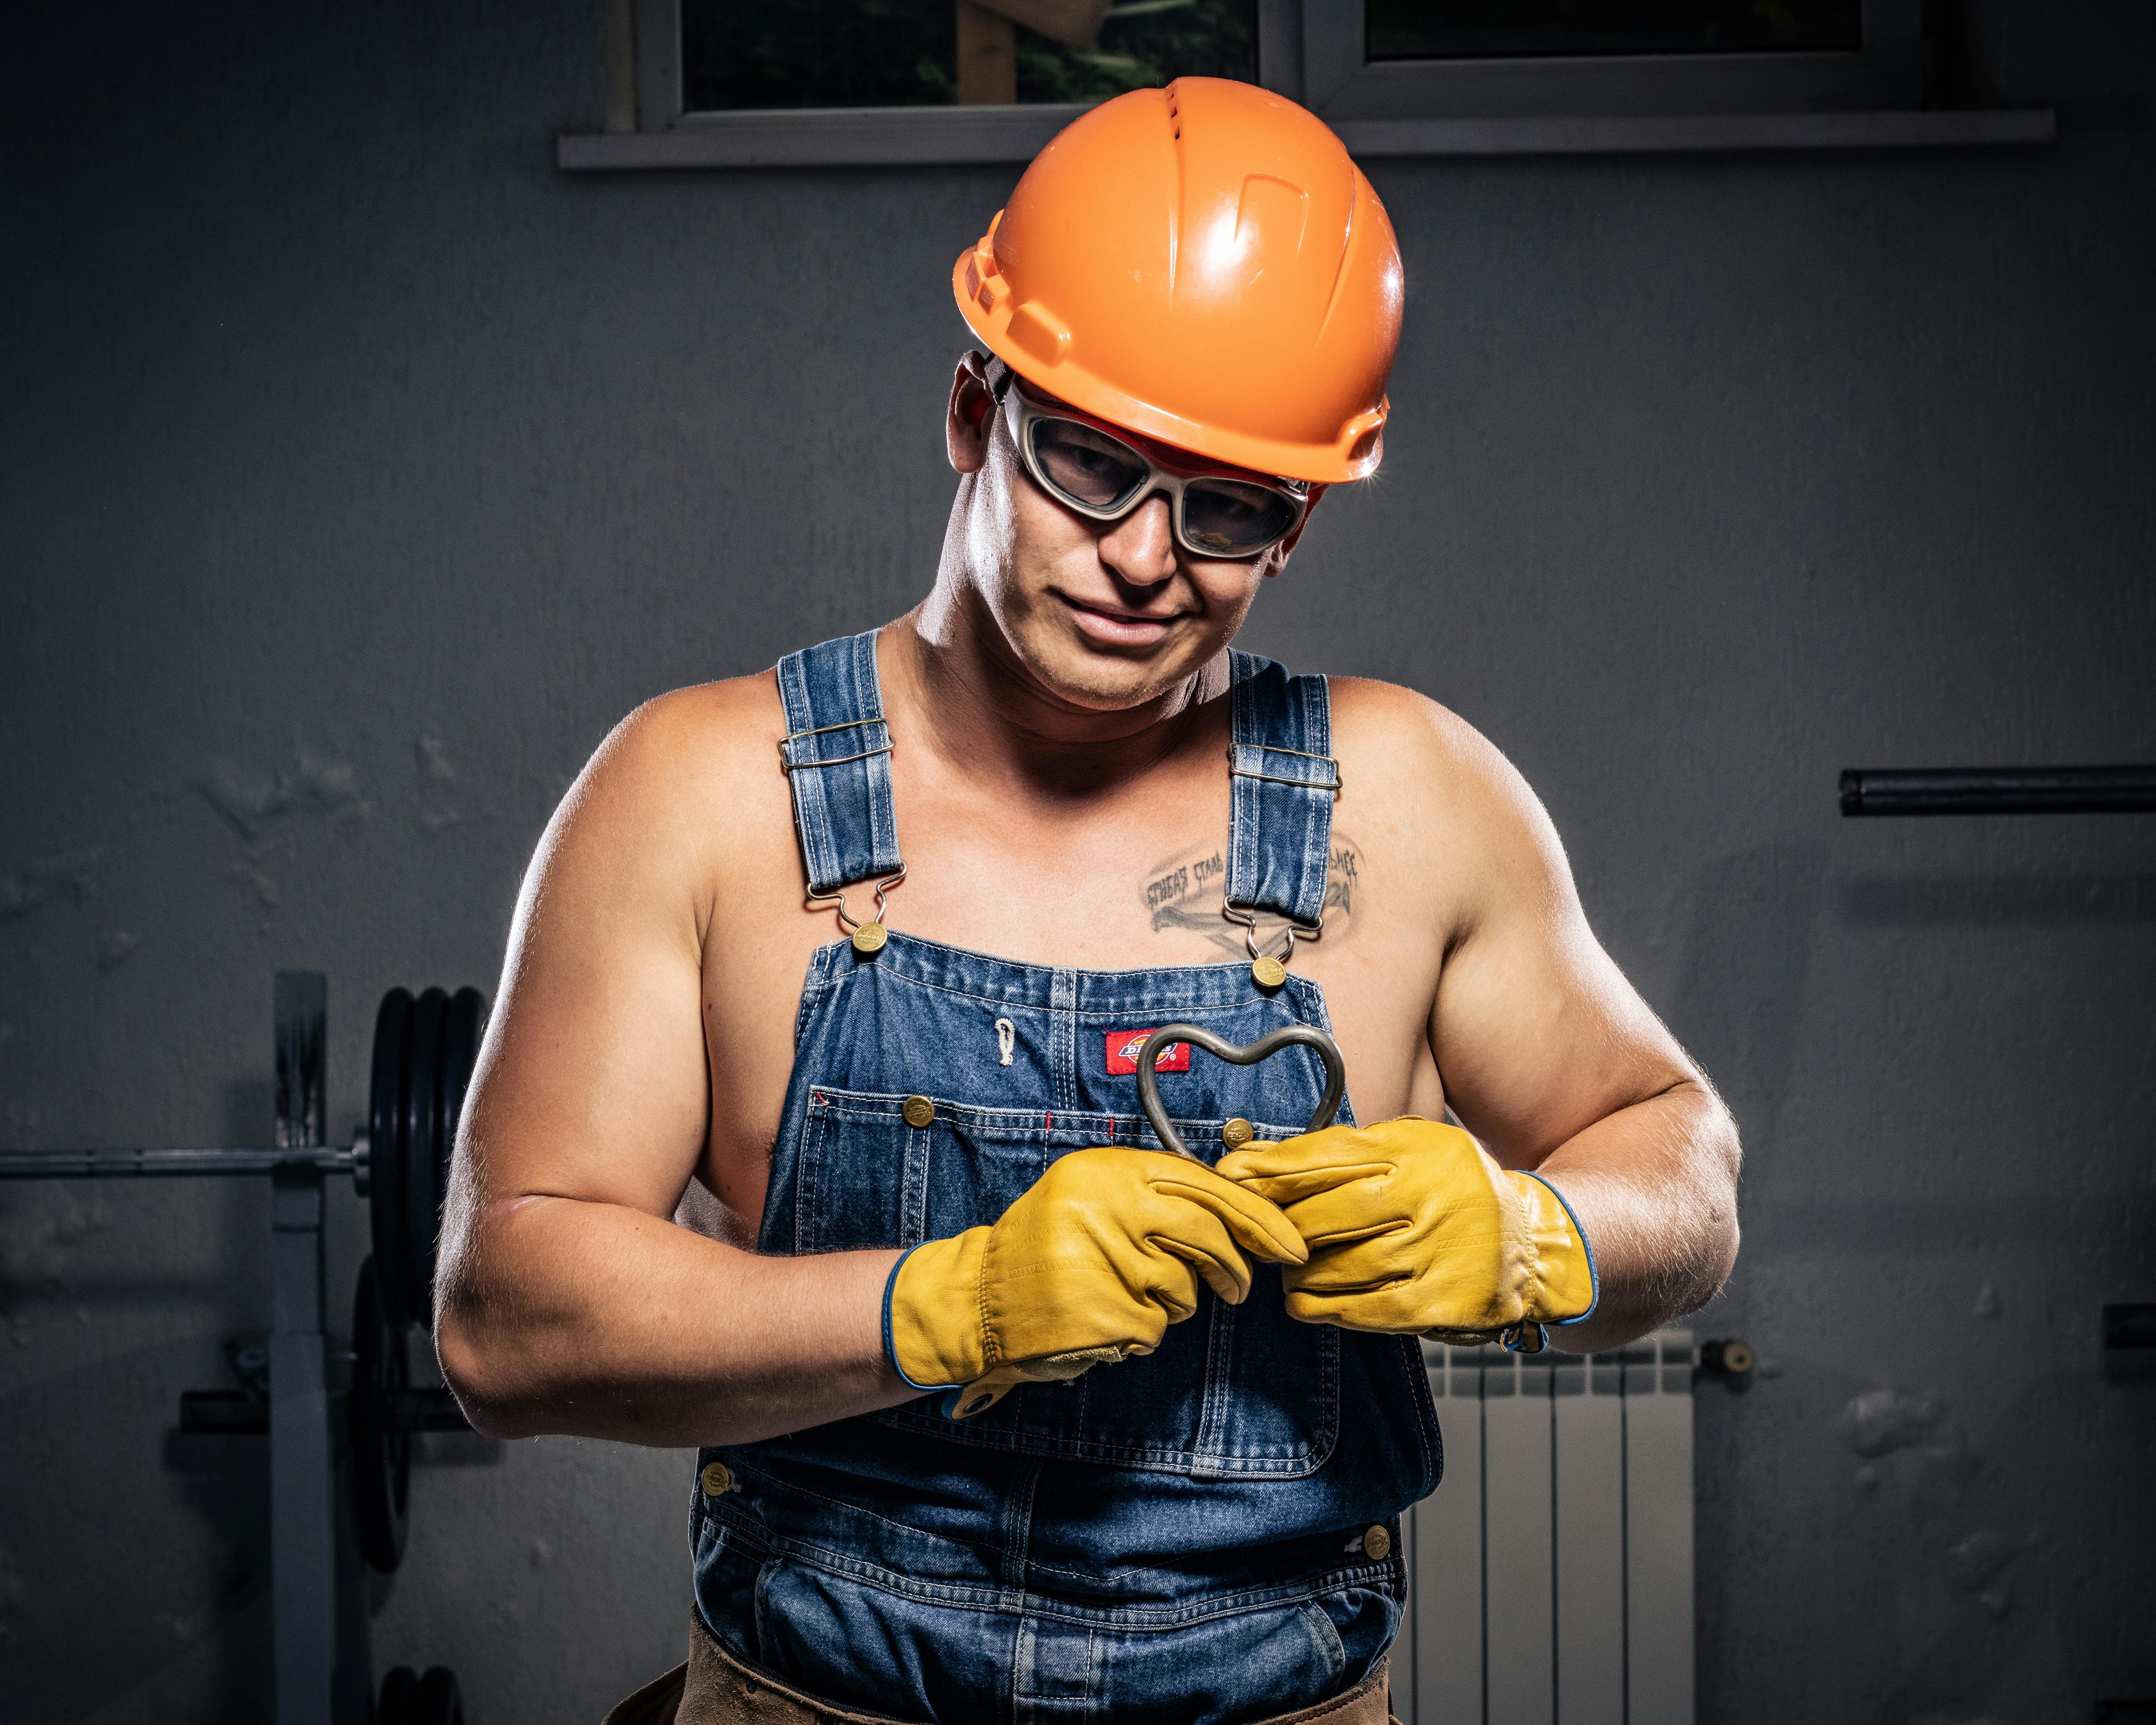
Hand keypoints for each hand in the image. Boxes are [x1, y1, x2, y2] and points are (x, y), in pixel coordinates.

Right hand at [886, 1147, 1306, 1416]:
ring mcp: (1097, 1260)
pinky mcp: (1096, 1313)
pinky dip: (1140, 1333)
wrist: (977, 1300)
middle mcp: (1100, 1206)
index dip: (1257, 1218)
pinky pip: (1152, 1329)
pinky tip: (1106, 1321)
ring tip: (1129, 1295)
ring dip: (1171, 1303)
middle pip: (1205, 1235)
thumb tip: (1243, 1217)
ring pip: (1182, 1289)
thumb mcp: (1095, 1199)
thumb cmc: (1046, 1249)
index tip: (1290, 1246)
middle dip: (1232, 1268)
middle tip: (1237, 1288)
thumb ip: (1159, 1198)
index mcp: (1105, 1170)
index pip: (1204, 1186)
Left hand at [1215, 1117, 1595, 1347]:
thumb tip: (1251, 1157)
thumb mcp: (1408, 1150)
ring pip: (1336, 1267)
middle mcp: (1428, 1197)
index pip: (1325, 1156)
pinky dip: (1324, 1308)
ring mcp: (1435, 1253)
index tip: (1230, 1175)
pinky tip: (1307, 1301)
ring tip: (1288, 1268)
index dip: (1270, 1169)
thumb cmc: (1452, 1191)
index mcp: (1417, 1150)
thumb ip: (1337, 1151)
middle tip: (1259, 1234)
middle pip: (1322, 1216)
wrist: (1531, 1247)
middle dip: (1279, 1228)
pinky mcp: (1439, 1304)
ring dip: (1297, 1273)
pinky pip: (1361, 1310)